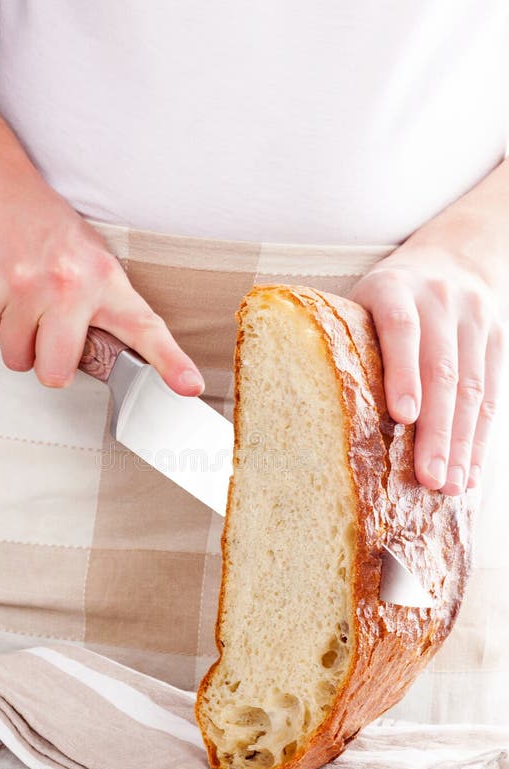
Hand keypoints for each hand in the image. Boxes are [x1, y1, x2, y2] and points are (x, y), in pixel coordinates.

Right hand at [0, 153, 204, 395]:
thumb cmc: (41, 224)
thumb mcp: (88, 255)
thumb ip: (102, 305)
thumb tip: (112, 359)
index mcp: (103, 277)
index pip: (143, 326)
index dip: (170, 361)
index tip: (189, 386)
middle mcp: (67, 284)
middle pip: (57, 372)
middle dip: (49, 364)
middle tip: (48, 332)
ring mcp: (24, 289)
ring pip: (19, 358)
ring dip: (18, 340)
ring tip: (22, 300)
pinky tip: (1, 288)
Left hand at [350, 244, 504, 494]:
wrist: (453, 256)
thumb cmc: (386, 297)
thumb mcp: (360, 303)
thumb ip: (346, 346)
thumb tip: (304, 416)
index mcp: (394, 289)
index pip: (401, 329)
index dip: (403, 372)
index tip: (402, 416)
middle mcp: (439, 301)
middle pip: (442, 370)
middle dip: (437, 429)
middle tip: (428, 478)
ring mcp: (474, 320)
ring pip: (472, 387)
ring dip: (462, 443)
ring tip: (449, 485)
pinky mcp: (498, 339)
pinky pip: (491, 394)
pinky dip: (480, 437)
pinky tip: (469, 471)